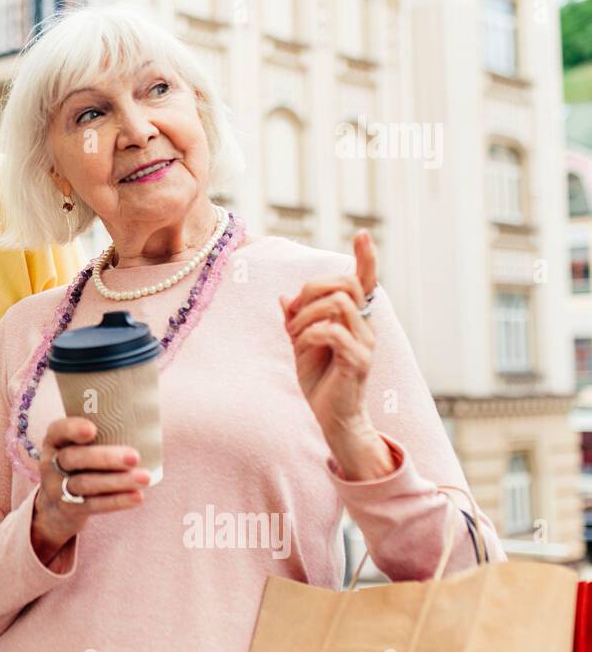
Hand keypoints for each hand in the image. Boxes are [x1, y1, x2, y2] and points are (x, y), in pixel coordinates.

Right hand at [29, 416, 149, 566]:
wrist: (56, 506)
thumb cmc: (79, 465)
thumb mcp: (77, 446)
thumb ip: (100, 433)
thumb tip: (142, 417)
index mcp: (54, 441)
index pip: (58, 430)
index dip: (73, 429)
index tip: (93, 429)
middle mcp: (51, 463)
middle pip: (73, 458)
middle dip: (105, 457)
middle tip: (135, 457)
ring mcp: (57, 488)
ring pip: (85, 483)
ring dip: (117, 481)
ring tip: (144, 477)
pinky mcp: (69, 509)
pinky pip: (94, 505)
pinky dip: (117, 501)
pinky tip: (137, 496)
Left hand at [279, 230, 378, 443]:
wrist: (329, 418)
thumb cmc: (318, 380)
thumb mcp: (300, 344)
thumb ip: (295, 320)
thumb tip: (283, 298)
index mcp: (354, 320)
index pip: (365, 282)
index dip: (366, 257)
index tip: (363, 233)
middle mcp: (365, 327)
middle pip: (343, 284)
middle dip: (310, 292)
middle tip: (292, 317)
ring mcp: (365, 344)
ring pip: (338, 304)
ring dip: (307, 315)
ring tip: (296, 336)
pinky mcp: (358, 361)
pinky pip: (333, 332)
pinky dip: (309, 333)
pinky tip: (302, 346)